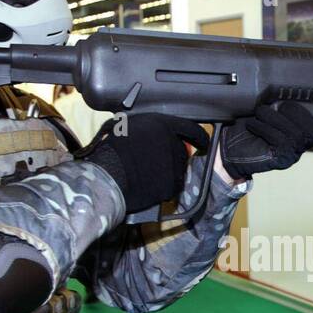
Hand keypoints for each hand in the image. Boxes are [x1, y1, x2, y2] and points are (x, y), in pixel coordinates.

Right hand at [79, 113, 209, 213]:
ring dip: (168, 171)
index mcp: (165, 126)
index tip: (203, 143)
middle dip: (172, 157)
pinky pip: (172, 186)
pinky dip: (164, 186)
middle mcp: (174, 144)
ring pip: (178, 169)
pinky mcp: (172, 186)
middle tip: (155, 162)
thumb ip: (150, 127)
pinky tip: (148, 184)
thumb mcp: (131, 125)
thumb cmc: (113, 149)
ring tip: (147, 173)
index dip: (200, 137)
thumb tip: (158, 132)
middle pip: (181, 152)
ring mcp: (175, 166)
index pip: (192, 130)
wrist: (109, 176)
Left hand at [219, 102, 312, 178]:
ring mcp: (291, 156)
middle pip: (312, 131)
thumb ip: (280, 107)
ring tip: (258, 114)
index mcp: (299, 136)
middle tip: (276, 106)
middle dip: (295, 112)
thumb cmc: (246, 130)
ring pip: (294, 134)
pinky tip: (253, 125)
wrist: (228, 151)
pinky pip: (280, 140)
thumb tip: (289, 94)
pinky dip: (265, 128)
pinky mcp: (280, 160)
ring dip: (273, 118)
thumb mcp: (266, 114)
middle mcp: (299, 148)